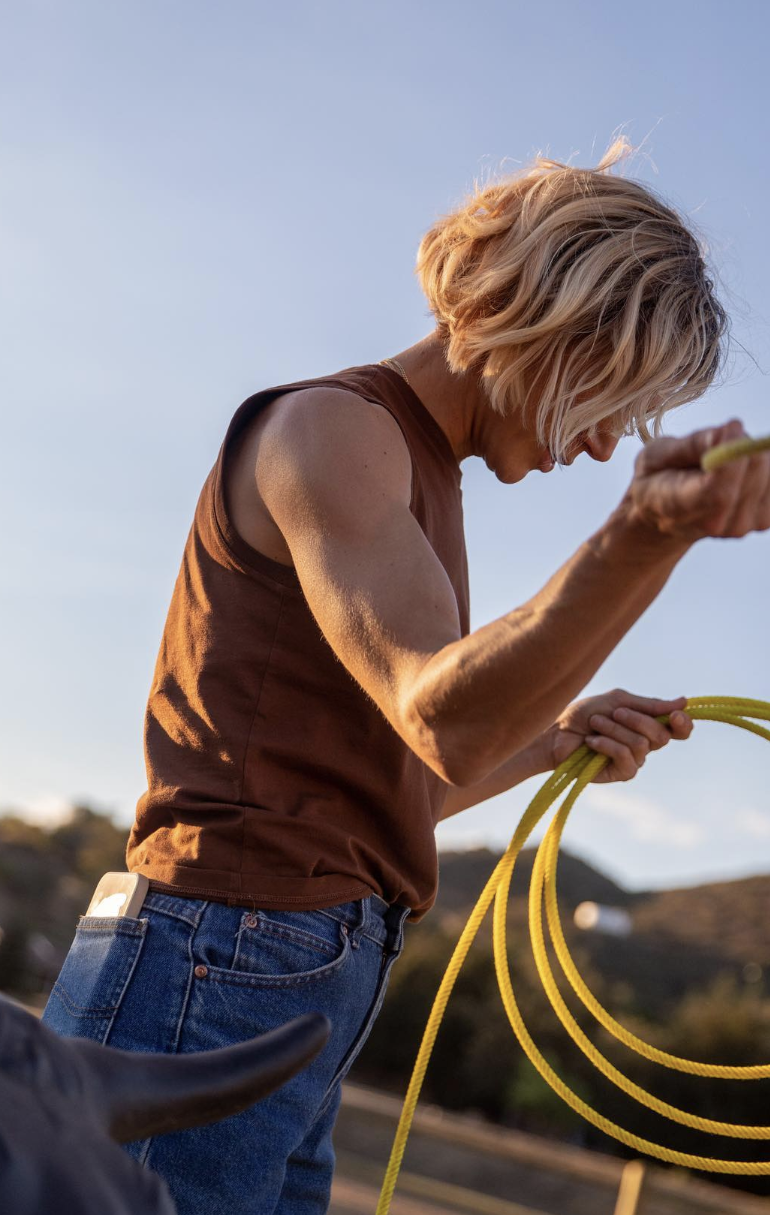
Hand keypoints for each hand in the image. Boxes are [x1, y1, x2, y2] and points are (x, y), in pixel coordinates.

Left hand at [546, 689, 693, 782]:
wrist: (556, 733)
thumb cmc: (583, 715)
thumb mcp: (617, 701)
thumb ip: (648, 705)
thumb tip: (684, 703)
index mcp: (647, 725)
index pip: (678, 730)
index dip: (683, 724)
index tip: (676, 715)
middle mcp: (645, 744)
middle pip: (661, 735)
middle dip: (636, 719)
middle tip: (614, 712)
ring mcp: (634, 760)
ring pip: (641, 744)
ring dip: (614, 729)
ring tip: (594, 725)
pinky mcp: (621, 774)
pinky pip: (626, 757)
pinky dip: (608, 745)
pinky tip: (592, 742)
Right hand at [622, 419, 769, 544]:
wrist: (664, 515)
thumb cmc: (657, 480)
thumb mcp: (655, 456)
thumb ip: (689, 445)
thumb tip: (728, 432)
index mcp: (679, 509)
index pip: (720, 492)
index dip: (733, 457)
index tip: (732, 425)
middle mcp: (715, 525)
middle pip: (753, 477)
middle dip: (742, 445)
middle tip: (718, 439)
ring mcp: (741, 526)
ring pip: (768, 473)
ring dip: (751, 455)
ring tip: (722, 462)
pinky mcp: (761, 521)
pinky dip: (762, 466)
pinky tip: (738, 472)